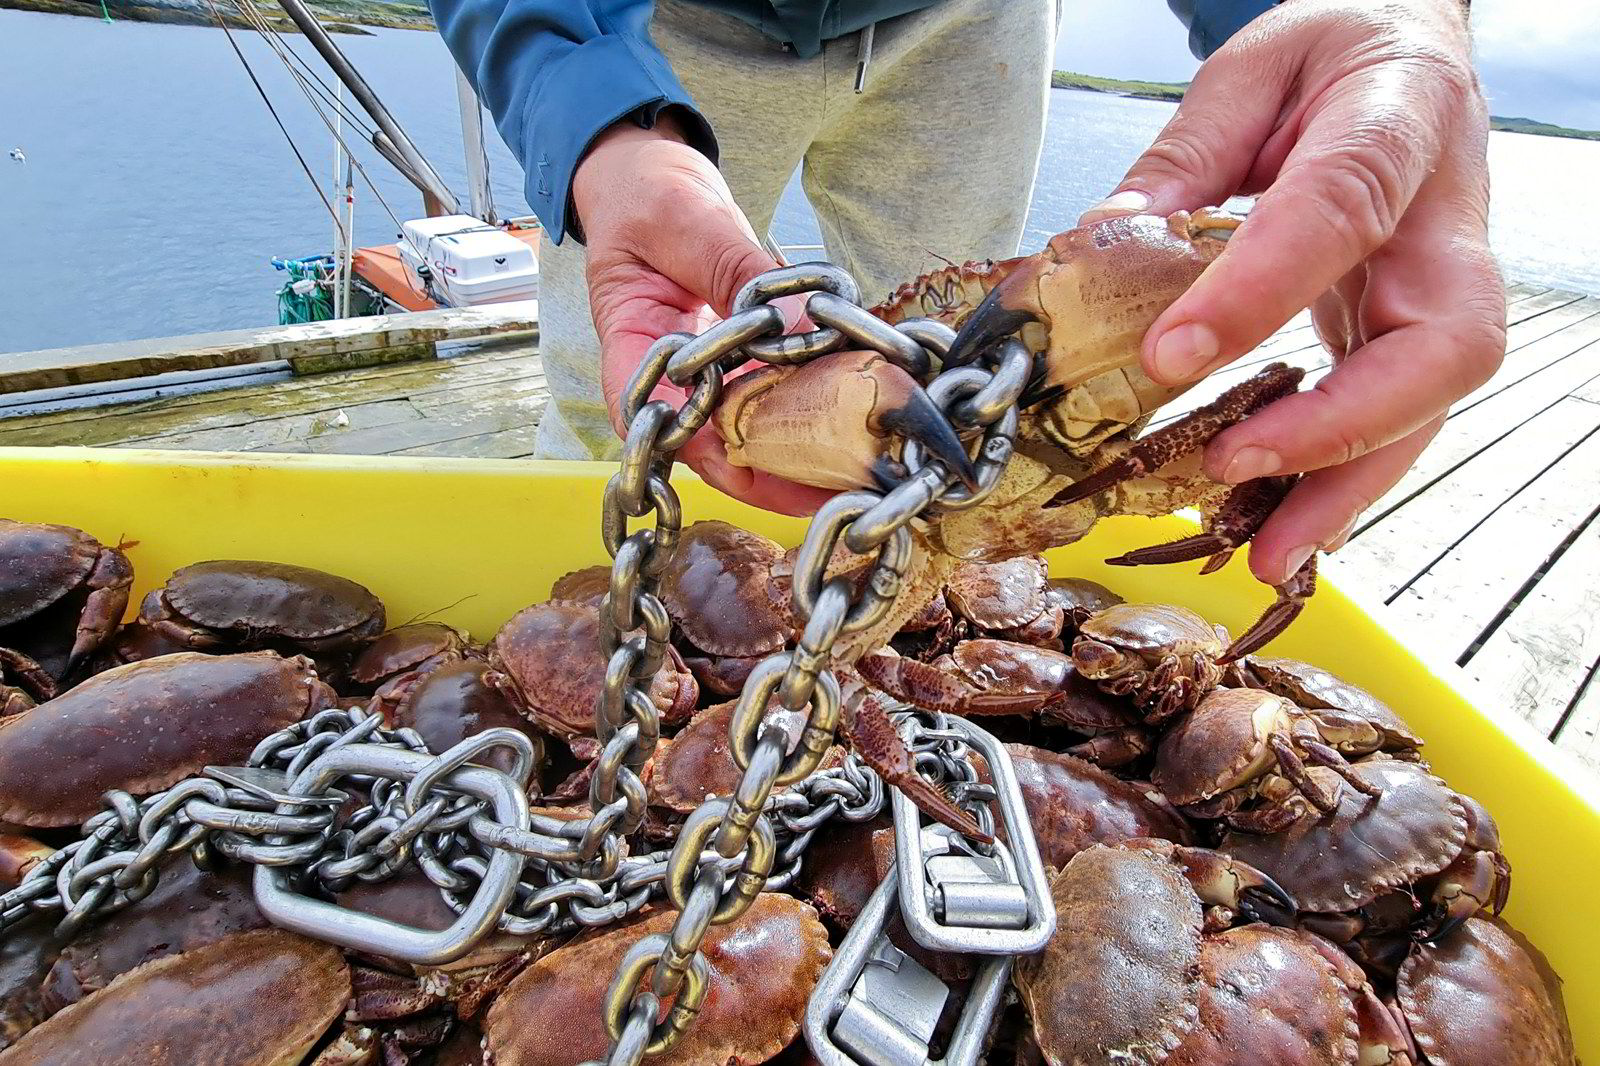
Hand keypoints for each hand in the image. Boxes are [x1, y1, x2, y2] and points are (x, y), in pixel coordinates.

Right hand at [574, 113, 832, 515]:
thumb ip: (736, 268)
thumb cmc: (645, 191)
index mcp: (630, 342)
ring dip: (797, 454)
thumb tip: (795, 320)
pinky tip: (857, 419)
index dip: (699, 450)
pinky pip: (774, 394)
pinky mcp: (740, 355)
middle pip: (710, 443)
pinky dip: (812, 409)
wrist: (647, 172)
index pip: (650, 415)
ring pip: (747, 431)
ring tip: (855, 471)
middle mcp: (667, 371)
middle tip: (832, 487)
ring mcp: (705, 367)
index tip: (750, 466)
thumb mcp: (686, 220)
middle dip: (770, 473)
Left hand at [1081, 0, 1504, 584]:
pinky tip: (1280, 523)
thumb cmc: (1334, 55)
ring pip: (1429, 403)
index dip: (1262, 289)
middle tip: (1234, 468)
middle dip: (1342, 424)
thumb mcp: (1249, 71)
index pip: (1338, 211)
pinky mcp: (1419, 329)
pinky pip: (1398, 414)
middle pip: (1440, 343)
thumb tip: (1102, 246)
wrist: (1412, 50)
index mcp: (1397, 123)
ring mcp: (1443, 282)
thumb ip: (1181, 159)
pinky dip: (1340, 475)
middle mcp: (1443, 218)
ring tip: (1264, 552)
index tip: (1173, 354)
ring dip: (1346, 485)